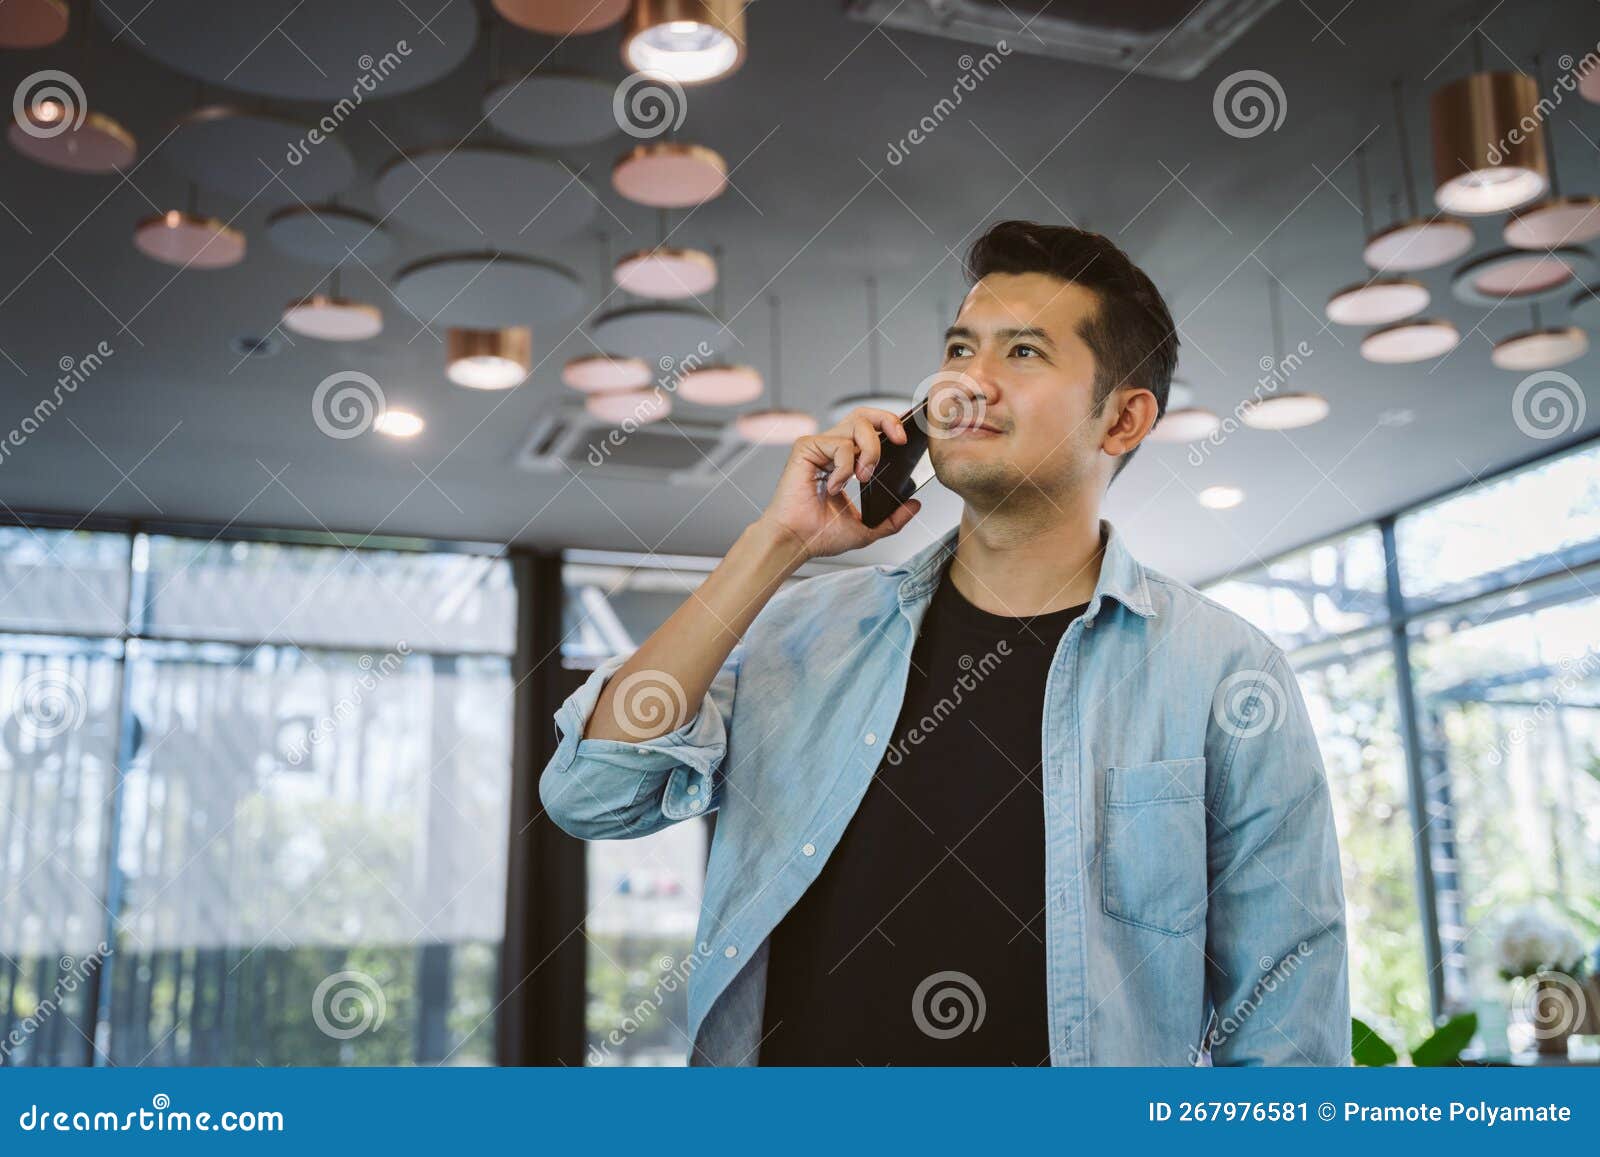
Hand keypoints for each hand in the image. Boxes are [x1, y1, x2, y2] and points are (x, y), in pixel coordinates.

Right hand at [757, 407, 922, 559]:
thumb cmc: (819, 535)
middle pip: (865, 414)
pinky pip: (840, 445)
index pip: (870, 430)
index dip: (890, 425)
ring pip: (858, 424)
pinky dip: (844, 468)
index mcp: (845, 461)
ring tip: (863, 478)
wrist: (795, 542)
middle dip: (888, 420)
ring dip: (870, 451)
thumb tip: (914, 505)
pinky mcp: (806, 448)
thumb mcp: (866, 528)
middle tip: (900, 441)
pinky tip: (833, 487)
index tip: (906, 439)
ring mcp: (819, 446)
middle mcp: (832, 449)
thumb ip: (892, 519)